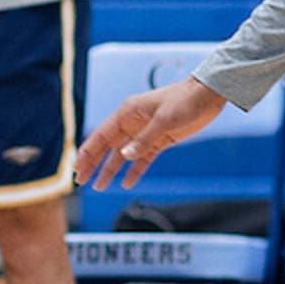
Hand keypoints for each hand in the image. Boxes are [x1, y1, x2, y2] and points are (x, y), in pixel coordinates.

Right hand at [75, 77, 225, 189]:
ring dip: (110, 170)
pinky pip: (143, 159)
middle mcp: (132, 123)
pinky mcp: (160, 140)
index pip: (101, 136)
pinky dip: (134, 171)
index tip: (77, 168)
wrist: (207, 96)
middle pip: (107, 147)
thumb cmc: (184, 101)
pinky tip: (126, 183)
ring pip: (123, 155)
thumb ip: (144, 140)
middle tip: (81, 181)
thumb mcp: (164, 120)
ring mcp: (145, 132)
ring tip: (100, 187)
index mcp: (127, 113)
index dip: (87, 153)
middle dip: (93, 164)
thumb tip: (124, 156)